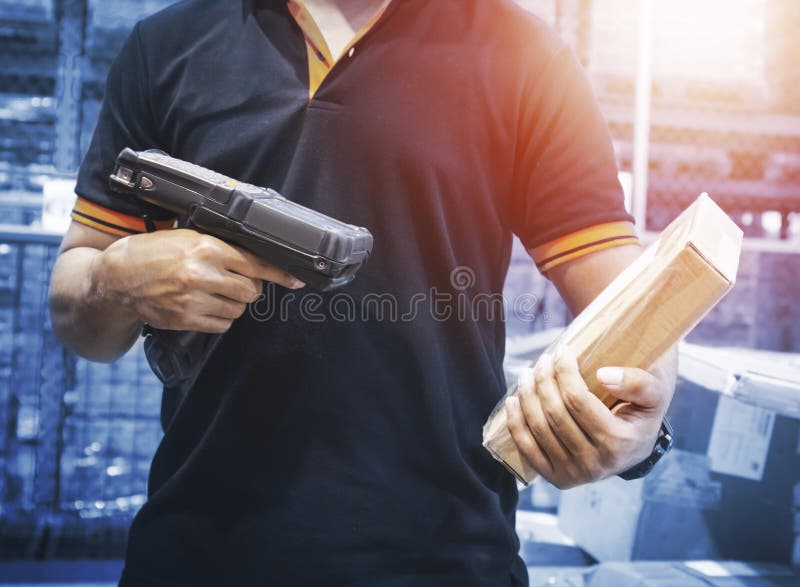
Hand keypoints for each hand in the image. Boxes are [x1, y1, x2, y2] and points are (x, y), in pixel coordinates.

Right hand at [94, 229, 303, 332]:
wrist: (116, 279)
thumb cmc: (152, 253)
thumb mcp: (186, 237)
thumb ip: (220, 247)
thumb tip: (256, 260)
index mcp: (205, 247)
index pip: (255, 263)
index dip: (279, 273)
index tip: (296, 280)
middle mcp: (202, 273)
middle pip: (251, 290)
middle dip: (248, 288)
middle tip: (233, 282)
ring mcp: (194, 299)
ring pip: (238, 308)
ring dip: (233, 303)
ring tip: (212, 292)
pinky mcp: (187, 319)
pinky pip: (223, 324)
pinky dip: (220, 317)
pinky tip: (205, 306)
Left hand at [504, 345, 674, 488]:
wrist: (635, 448)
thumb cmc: (641, 413)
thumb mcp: (655, 394)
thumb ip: (638, 382)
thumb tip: (603, 375)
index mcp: (618, 443)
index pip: (578, 400)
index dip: (564, 371)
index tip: (561, 350)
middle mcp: (594, 464)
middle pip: (554, 413)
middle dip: (543, 380)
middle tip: (542, 360)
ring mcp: (574, 474)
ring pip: (538, 428)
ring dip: (527, 396)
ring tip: (527, 373)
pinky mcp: (557, 478)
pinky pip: (527, 449)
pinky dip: (516, 423)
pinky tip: (513, 401)